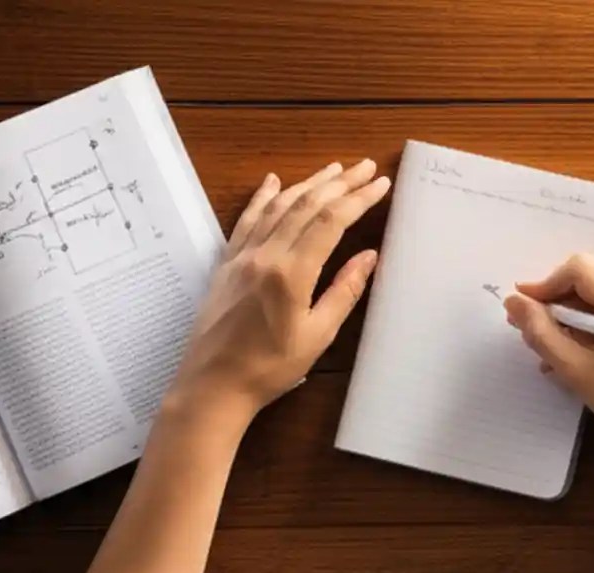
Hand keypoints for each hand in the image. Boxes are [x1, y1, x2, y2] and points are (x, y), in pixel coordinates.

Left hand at [171, 160, 390, 419]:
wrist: (213, 385)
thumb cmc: (269, 368)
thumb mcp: (317, 335)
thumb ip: (344, 291)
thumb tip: (369, 256)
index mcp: (291, 273)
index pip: (331, 222)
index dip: (358, 199)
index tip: (380, 184)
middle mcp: (265, 255)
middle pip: (306, 205)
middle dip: (340, 182)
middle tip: (365, 166)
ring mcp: (242, 256)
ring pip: (278, 206)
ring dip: (308, 183)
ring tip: (333, 169)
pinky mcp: (227, 263)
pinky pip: (246, 220)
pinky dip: (263, 197)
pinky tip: (273, 181)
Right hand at [503, 254, 593, 451]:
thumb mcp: (580, 371)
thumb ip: (543, 333)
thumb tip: (514, 302)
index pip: (580, 269)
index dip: (545, 284)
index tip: (522, 309)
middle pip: (593, 278)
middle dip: (558, 299)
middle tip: (533, 327)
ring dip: (575, 314)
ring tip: (552, 346)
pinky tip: (580, 351)